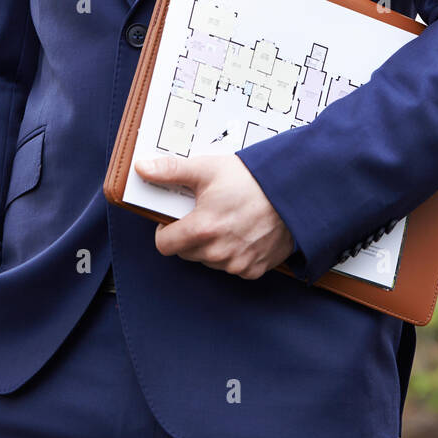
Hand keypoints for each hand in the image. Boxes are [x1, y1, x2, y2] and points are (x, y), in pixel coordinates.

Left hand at [134, 153, 294, 280]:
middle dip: (190, 235)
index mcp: (201, 229)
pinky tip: (243, 232)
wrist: (294, 191)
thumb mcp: (207, 168)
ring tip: (228, 220)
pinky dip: (234, 253)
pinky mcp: (254, 269)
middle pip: (186, 252)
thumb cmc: (253, 180)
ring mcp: (237, 263)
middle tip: (206, 212)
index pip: (164, 245)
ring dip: (212, 245)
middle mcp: (218, 252)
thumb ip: (171, 171)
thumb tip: (143, 168)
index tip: (176, 218)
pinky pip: (233, 266)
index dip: (166, 229)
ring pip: (209, 260)